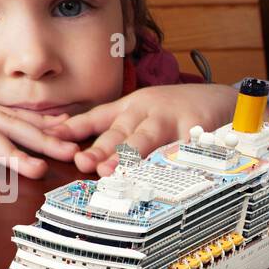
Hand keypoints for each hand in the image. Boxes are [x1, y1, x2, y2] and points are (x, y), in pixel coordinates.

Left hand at [50, 84, 237, 174]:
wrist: (216, 98)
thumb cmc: (167, 111)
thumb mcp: (132, 114)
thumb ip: (101, 127)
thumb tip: (61, 139)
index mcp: (127, 110)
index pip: (97, 119)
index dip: (74, 128)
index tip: (52, 137)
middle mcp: (146, 113)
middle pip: (121, 132)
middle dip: (102, 149)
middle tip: (84, 163)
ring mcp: (172, 119)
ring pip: (150, 139)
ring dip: (131, 155)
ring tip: (115, 170)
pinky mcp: (199, 127)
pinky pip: (188, 146)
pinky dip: (178, 157)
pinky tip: (168, 169)